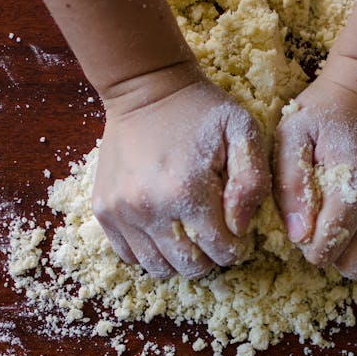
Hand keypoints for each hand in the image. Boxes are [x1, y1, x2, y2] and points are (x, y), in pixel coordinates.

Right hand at [93, 70, 270, 278]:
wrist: (146, 88)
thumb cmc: (200, 110)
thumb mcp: (243, 132)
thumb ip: (252, 181)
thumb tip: (239, 227)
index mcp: (187, 191)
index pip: (222, 251)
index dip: (236, 247)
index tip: (236, 229)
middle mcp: (149, 207)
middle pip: (190, 267)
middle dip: (210, 258)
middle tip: (214, 234)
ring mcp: (121, 211)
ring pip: (157, 268)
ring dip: (179, 260)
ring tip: (189, 234)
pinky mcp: (104, 210)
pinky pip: (129, 255)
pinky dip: (150, 252)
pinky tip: (164, 231)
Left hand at [274, 54, 356, 278]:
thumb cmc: (328, 108)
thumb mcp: (293, 135)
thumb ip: (290, 187)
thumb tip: (299, 235)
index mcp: (354, 187)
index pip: (326, 251)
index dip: (309, 247)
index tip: (306, 227)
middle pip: (356, 264)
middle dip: (334, 255)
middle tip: (326, 229)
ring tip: (349, 231)